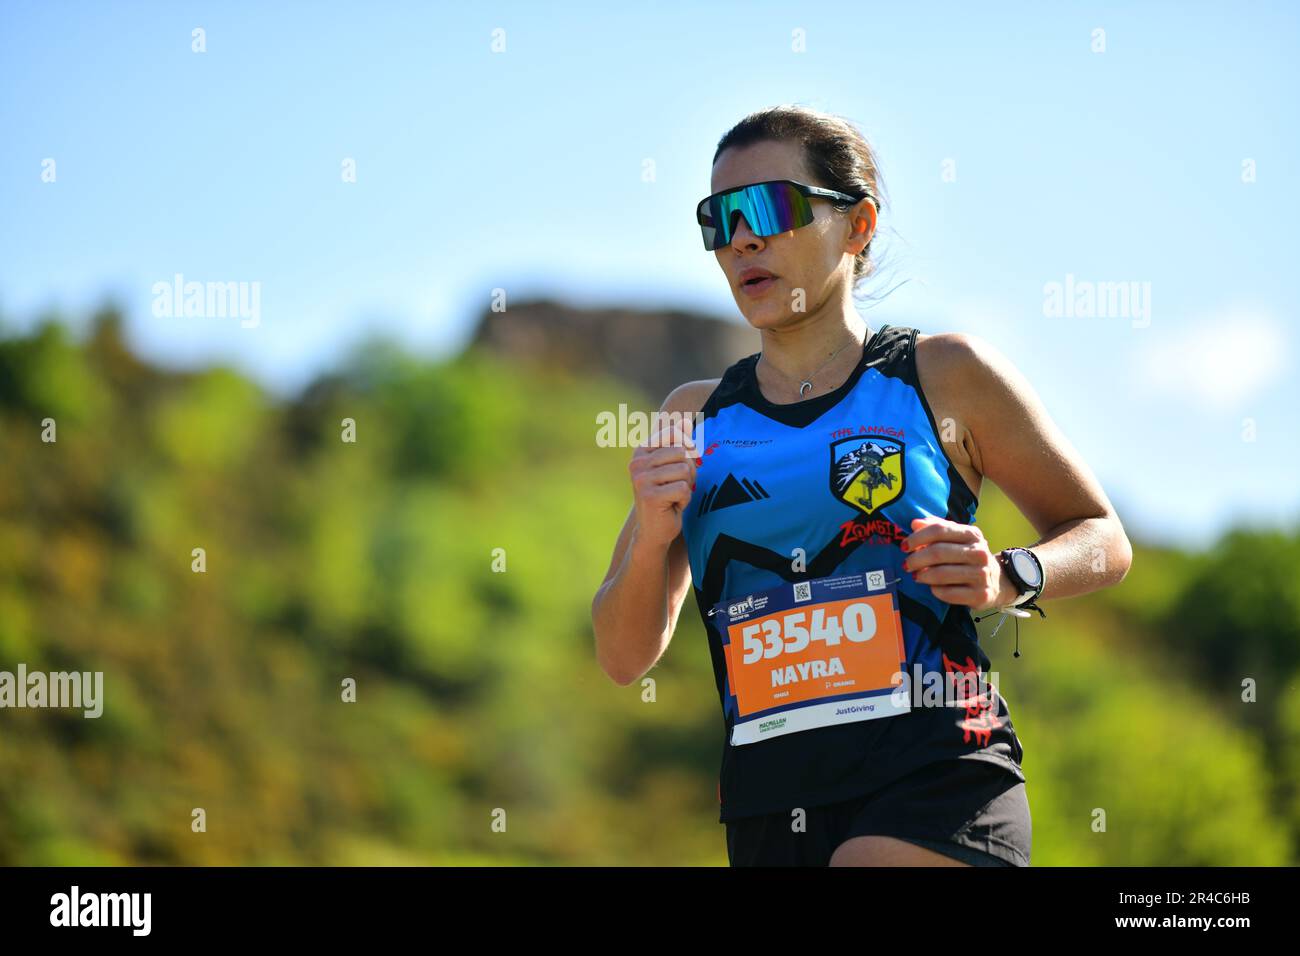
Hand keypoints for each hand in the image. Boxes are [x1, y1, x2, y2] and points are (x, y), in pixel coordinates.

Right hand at [628, 414, 697, 550]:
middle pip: (682, 452)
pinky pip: (683, 488)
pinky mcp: (650, 496)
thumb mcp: (672, 466)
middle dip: (688, 471)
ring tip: (673, 496)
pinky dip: (684, 500)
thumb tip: (687, 420)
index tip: (683, 464)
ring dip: (686, 486)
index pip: (673, 433)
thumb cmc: (667, 496)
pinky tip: (672, 506)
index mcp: (640, 451)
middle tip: (676, 486)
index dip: (687, 448)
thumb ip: (678, 443)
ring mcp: (641, 479)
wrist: (654, 530)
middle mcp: (637, 463)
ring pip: (684, 470)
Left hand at [900, 516, 1017, 612]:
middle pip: (937, 552)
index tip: (905, 546)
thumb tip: (914, 523)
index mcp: (972, 534)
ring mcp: (981, 575)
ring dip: (923, 576)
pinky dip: (935, 590)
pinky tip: (933, 588)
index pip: (939, 530)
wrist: (998, 581)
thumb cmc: (968, 556)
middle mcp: (979, 553)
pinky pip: (948, 593)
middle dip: (916, 559)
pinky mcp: (980, 595)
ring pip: (941, 574)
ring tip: (916, 576)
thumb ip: (937, 528)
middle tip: (906, 564)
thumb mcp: (957, 538)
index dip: (917, 538)